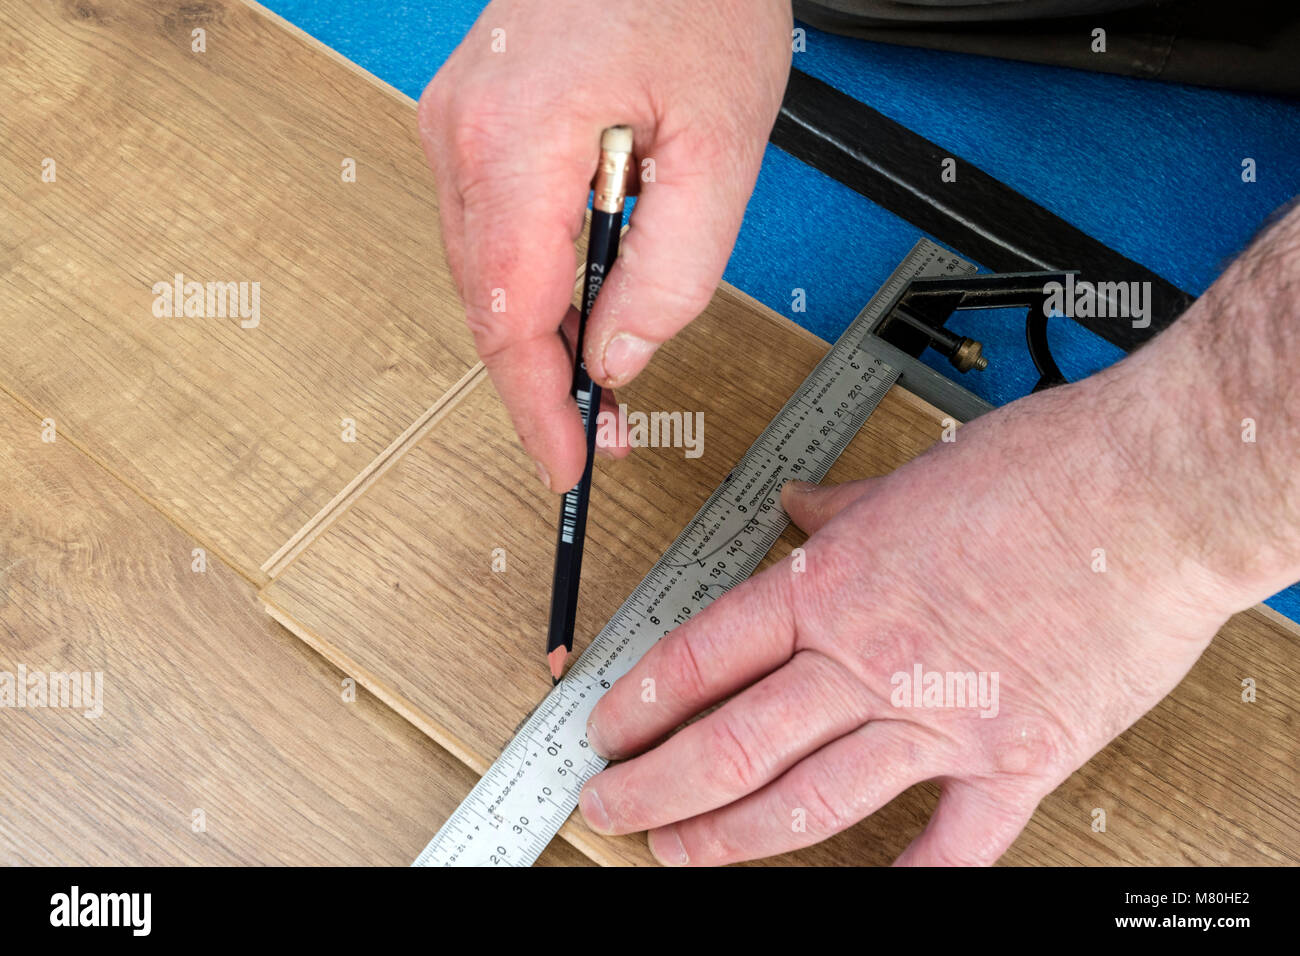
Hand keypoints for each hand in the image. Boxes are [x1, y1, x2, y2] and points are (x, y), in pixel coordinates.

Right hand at [418, 0, 792, 491]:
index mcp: (516, 143)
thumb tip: (618, 354)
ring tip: (598, 373)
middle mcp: (463, 134)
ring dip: (541, 333)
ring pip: (487, 273)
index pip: (511, 319)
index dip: (536, 408)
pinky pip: (491, 229)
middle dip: (542, 381)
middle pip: (489, 304)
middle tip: (599, 433)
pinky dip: (534, 279)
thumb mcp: (721, 145)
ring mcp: (455, 123)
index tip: (564, 463)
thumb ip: (673, 269)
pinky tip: (577, 298)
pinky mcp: (471, 119)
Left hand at [577, 354, 1251, 864]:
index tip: (606, 729)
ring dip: (730, 839)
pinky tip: (867, 898)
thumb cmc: (1042, 469)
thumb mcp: (908, 477)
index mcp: (832, 584)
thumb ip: (842, 508)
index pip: (700, 656)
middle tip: (611, 806)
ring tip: (681, 854)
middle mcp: (868, 658)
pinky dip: (908, 883)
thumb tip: (800, 506)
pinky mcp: (1013, 758)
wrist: (1151, 492)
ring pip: (805, 801)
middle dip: (654, 787)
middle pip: (728, 742)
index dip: (637, 702)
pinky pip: (950, 846)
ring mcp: (935, 718)